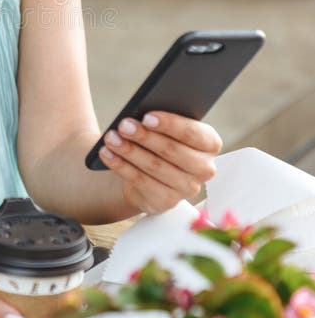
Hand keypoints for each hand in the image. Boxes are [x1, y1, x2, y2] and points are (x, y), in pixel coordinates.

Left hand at [98, 111, 220, 214]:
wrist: (150, 171)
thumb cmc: (160, 140)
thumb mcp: (166, 129)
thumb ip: (162, 122)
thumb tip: (141, 116)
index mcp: (210, 143)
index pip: (193, 133)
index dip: (170, 124)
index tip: (147, 116)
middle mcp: (204, 168)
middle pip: (172, 151)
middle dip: (145, 137)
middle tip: (123, 125)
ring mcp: (187, 188)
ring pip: (154, 166)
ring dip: (129, 151)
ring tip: (111, 138)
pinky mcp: (167, 201)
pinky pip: (141, 182)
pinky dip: (121, 166)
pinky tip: (107, 154)